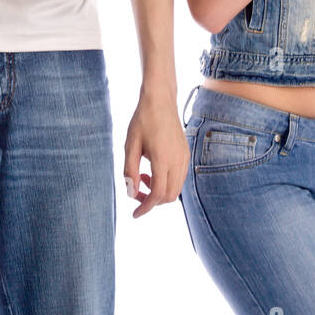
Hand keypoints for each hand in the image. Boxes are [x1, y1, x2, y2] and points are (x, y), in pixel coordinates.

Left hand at [123, 90, 189, 218]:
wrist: (160, 100)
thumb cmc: (142, 120)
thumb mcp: (130, 145)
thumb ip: (129, 171)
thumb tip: (130, 193)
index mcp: (163, 159)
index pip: (158, 194)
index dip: (145, 207)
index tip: (135, 214)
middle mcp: (178, 161)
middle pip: (169, 196)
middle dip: (152, 200)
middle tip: (136, 188)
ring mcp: (184, 158)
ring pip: (176, 189)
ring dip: (159, 191)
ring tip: (142, 175)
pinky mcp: (186, 154)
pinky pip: (179, 178)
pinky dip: (166, 182)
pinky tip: (153, 170)